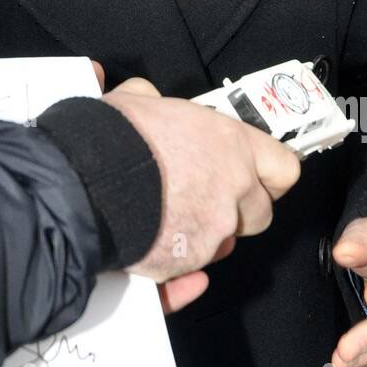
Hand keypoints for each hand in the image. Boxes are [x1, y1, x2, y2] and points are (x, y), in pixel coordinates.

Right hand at [101, 77, 300, 294]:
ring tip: (168, 221)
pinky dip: (177, 264)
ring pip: (224, 243)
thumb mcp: (136, 99)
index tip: (261, 178)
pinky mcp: (187, 262)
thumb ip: (153, 99)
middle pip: (260, 214)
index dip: (272, 175)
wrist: (82, 182)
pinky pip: (192, 269)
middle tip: (205, 200)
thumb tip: (144, 96)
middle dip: (237, 211)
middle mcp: (233, 189)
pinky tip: (154, 249)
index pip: (283, 167)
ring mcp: (214, 230)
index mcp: (231, 144)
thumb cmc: (112, 137)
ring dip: (205, 235)